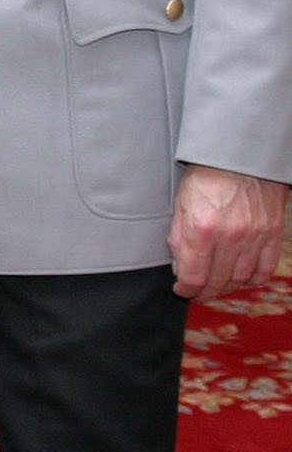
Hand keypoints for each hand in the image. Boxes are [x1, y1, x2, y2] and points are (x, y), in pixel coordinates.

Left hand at [169, 163, 287, 300]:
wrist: (238, 157)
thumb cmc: (204, 179)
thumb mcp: (180, 207)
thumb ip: (178, 240)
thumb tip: (180, 268)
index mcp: (201, 229)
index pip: (193, 277)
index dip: (186, 290)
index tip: (182, 291)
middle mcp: (229, 236)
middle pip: (217, 281)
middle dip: (204, 292)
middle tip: (197, 293)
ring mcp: (254, 236)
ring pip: (241, 278)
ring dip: (227, 287)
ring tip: (217, 286)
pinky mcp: (272, 233)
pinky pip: (265, 268)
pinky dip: (253, 279)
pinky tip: (242, 279)